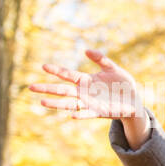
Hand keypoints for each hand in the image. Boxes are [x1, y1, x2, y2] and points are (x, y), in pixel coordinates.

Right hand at [30, 49, 145, 118]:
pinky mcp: (98, 113)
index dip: (56, 70)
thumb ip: (101, 59)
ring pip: (68, 104)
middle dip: (47, 89)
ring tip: (42, 103)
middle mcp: (84, 92)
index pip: (67, 75)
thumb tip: (86, 50)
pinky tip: (71, 115)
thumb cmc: (122, 84)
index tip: (43, 66)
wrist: (133, 101)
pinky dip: (80, 114)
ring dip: (56, 104)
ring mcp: (89, 103)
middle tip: (31, 87)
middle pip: (62, 90)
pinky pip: (87, 114)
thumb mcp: (113, 69)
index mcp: (86, 80)